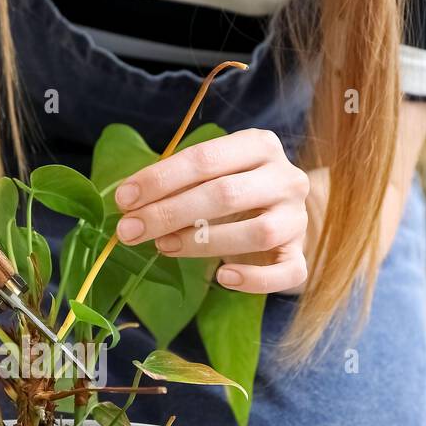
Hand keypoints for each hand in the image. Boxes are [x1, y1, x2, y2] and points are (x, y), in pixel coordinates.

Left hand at [112, 129, 309, 293]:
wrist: (281, 217)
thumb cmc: (234, 194)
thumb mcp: (209, 177)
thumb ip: (176, 184)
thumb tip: (128, 204)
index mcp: (259, 146)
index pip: (205, 158)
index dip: (160, 179)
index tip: (124, 199)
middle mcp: (286, 177)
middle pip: (225, 194)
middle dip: (169, 213)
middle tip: (130, 230)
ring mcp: (297, 217)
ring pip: (257, 232)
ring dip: (202, 242)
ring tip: (163, 247)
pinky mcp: (300, 253)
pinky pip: (286, 271)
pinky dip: (253, 279)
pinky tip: (222, 277)